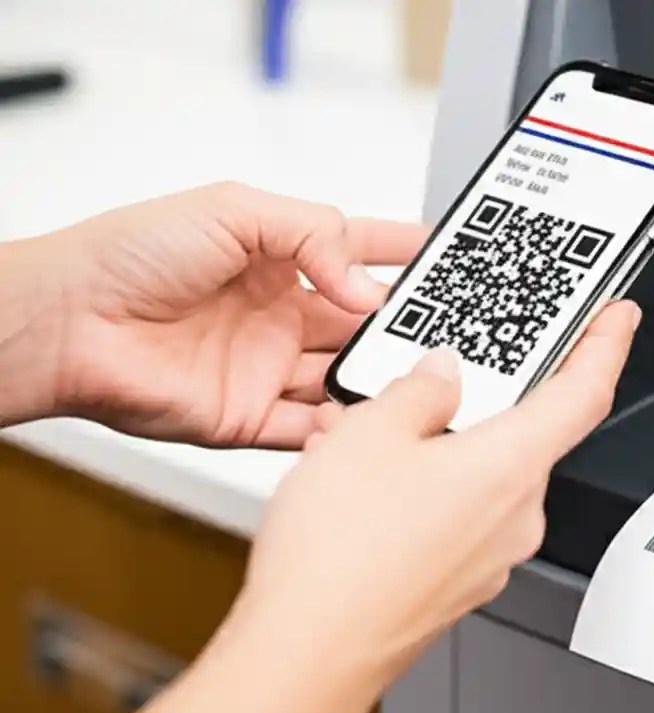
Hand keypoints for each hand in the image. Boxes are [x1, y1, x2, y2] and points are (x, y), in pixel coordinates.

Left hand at [14, 182, 424, 446]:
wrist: (68, 323)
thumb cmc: (130, 255)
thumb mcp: (234, 211)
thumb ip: (315, 235)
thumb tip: (367, 285)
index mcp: (279, 258)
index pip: (361, 252)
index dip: (407, 253)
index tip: (453, 257)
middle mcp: (280, 314)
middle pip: (363, 322)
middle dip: (406, 323)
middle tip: (450, 327)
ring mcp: (268, 367)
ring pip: (346, 377)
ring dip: (381, 378)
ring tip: (422, 377)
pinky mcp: (251, 417)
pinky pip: (312, 428)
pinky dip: (343, 429)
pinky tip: (371, 421)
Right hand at [138, 300, 640, 712]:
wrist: (305, 651)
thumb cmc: (339, 557)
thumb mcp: (369, 433)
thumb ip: (418, 389)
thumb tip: (441, 375)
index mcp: (511, 467)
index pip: (586, 392)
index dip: (607, 345)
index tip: (617, 319)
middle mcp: (515, 516)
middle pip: (518, 434)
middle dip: (470, 404)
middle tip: (419, 383)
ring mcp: (490, 555)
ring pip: (476, 476)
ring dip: (432, 448)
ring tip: (362, 439)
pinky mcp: (459, 581)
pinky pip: (454, 516)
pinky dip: (421, 490)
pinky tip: (364, 486)